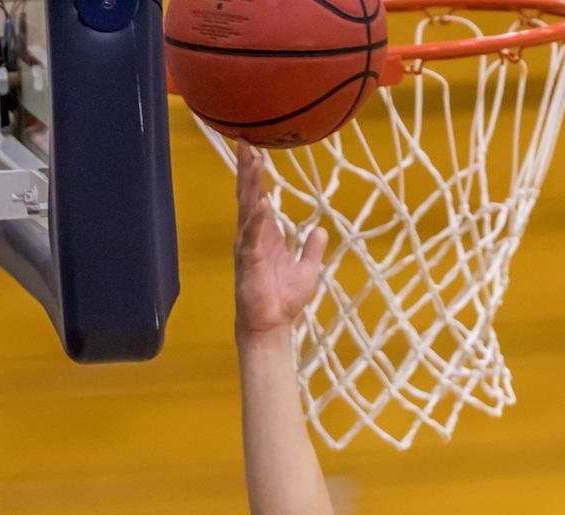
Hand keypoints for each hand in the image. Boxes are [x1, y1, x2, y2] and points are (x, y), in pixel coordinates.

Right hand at [234, 141, 328, 337]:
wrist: (271, 325)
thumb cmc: (283, 299)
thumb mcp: (307, 269)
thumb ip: (312, 248)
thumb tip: (320, 230)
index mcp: (266, 234)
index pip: (259, 196)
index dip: (256, 175)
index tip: (255, 149)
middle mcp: (253, 235)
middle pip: (248, 194)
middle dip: (247, 168)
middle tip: (244, 141)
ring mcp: (249, 246)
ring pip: (248, 208)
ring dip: (251, 184)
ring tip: (253, 159)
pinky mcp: (249, 260)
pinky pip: (252, 235)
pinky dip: (256, 218)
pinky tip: (261, 202)